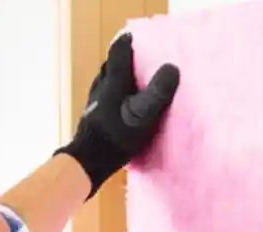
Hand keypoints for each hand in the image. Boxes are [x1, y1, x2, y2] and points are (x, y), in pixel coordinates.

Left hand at [57, 33, 179, 197]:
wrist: (89, 161)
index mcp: (114, 81)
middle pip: (110, 64)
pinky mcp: (91, 117)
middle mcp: (101, 86)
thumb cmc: (118, 136)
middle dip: (122, 59)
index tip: (137, 38)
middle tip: (136, 57)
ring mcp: (94, 102)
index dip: (128, 43)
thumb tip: (172, 67)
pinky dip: (111, 93)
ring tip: (129, 79)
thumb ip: (159, 92)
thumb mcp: (144, 114)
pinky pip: (102, 97)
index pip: (119, 52)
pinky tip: (118, 105)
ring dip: (116, 76)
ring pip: (104, 80)